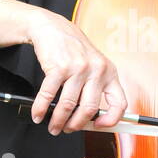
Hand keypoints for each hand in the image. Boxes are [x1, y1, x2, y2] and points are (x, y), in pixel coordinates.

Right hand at [26, 9, 127, 135]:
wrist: (53, 28)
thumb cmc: (74, 49)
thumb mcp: (94, 65)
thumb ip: (96, 88)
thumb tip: (93, 118)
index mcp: (109, 72)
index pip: (119, 102)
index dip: (112, 119)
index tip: (100, 126)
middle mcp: (96, 70)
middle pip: (89, 109)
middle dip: (76, 125)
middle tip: (67, 129)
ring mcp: (77, 68)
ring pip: (68, 105)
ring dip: (57, 120)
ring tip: (52, 126)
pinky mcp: (58, 67)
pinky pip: (48, 95)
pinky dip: (41, 108)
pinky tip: (38, 114)